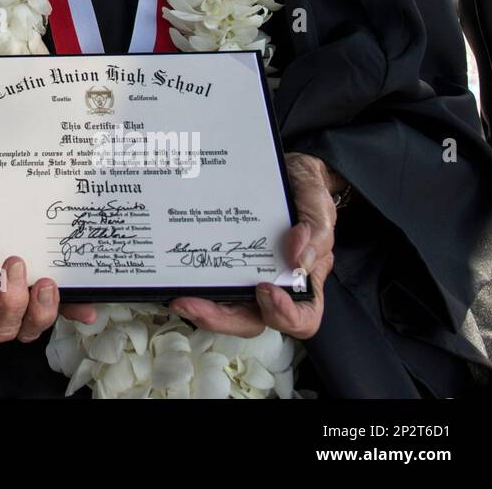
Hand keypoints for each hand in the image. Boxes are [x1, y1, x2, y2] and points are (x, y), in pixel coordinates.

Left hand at [166, 152, 335, 338]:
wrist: (284, 172)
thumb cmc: (305, 192)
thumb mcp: (317, 205)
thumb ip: (315, 232)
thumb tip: (298, 259)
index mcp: (304, 280)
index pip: (302, 318)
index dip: (284, 316)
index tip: (265, 290)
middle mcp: (274, 285)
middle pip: (252, 319)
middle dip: (222, 318)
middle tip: (194, 305)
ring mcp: (246, 275)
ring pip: (226, 307)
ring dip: (202, 309)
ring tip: (179, 298)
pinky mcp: (223, 261)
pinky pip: (210, 280)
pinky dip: (192, 283)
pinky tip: (174, 277)